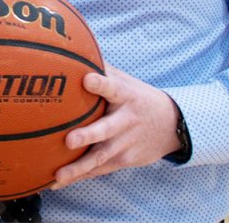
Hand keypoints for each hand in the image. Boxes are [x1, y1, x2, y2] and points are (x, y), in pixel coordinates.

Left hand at [52, 64, 182, 188]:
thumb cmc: (136, 97)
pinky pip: (99, 170)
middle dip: (88, 135)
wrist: (172, 125)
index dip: (100, 83)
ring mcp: (125, 143)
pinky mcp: (124, 160)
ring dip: (79, 167)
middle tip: (69, 140)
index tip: (87, 79)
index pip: (112, 87)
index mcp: (125, 96)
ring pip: (101, 157)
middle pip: (106, 129)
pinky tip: (57, 182)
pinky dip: (80, 176)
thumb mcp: (125, 80)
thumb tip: (72, 46)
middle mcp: (126, 121)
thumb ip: (100, 67)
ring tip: (58, 175)